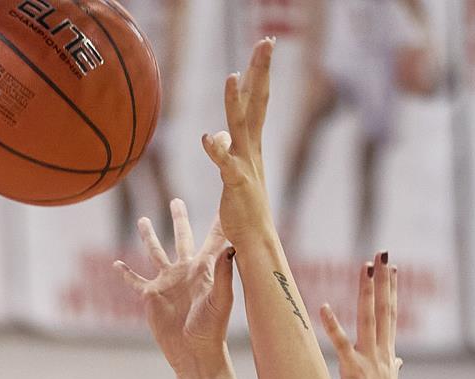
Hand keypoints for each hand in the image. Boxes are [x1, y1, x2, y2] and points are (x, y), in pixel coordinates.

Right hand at [116, 199, 234, 373]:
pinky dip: (125, 274)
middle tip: (176, 200)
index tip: (226, 200)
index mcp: (204, 269)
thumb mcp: (221, 300)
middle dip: (179, 218)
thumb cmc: (212, 328)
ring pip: (154, 252)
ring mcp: (167, 282)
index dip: (218, 222)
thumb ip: (224, 273)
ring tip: (142, 220)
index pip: (213, 239)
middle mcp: (185, 270)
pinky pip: (135, 281)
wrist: (194, 352)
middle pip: (181, 237)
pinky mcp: (151, 296)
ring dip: (148, 236)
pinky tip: (116, 264)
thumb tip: (230, 246)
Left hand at [201, 39, 275, 250]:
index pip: (258, 100)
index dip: (260, 72)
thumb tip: (219, 134)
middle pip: (257, 102)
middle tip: (267, 41)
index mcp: (253, 146)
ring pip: (241, 126)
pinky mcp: (236, 184)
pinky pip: (225, 164)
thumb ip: (227, 150)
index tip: (264, 46)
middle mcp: (252, 150)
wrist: (256, 241)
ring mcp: (245, 165)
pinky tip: (207, 138)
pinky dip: (216, 151)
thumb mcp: (234, 173)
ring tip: (232, 75)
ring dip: (236, 101)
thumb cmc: (245, 210)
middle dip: (261, 71)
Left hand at [322, 258, 405, 378]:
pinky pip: (342, 344)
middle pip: (385, 310)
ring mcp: (369, 362)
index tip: (392, 269)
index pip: (391, 318)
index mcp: (388, 358)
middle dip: (384, 281)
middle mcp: (382, 355)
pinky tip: (323, 307)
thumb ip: (393, 370)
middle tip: (383, 254)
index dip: (391, 292)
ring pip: (369, 319)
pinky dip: (333, 326)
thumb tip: (400, 360)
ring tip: (365, 266)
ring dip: (367, 292)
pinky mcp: (353, 373)